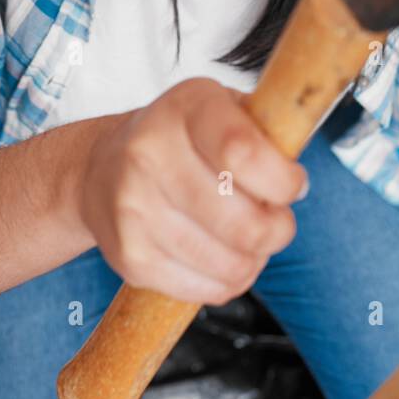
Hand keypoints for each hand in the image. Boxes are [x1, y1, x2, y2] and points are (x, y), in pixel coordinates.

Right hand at [79, 77, 304, 304]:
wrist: (102, 169)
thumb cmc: (182, 139)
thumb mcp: (223, 109)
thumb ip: (265, 133)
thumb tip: (296, 185)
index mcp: (185, 108)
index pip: (243, 152)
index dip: (283, 181)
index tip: (294, 185)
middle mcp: (149, 154)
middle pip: (242, 222)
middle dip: (277, 230)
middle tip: (277, 221)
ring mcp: (134, 209)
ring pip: (229, 263)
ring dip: (254, 259)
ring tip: (247, 239)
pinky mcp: (129, 257)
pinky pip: (204, 289)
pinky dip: (226, 281)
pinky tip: (221, 257)